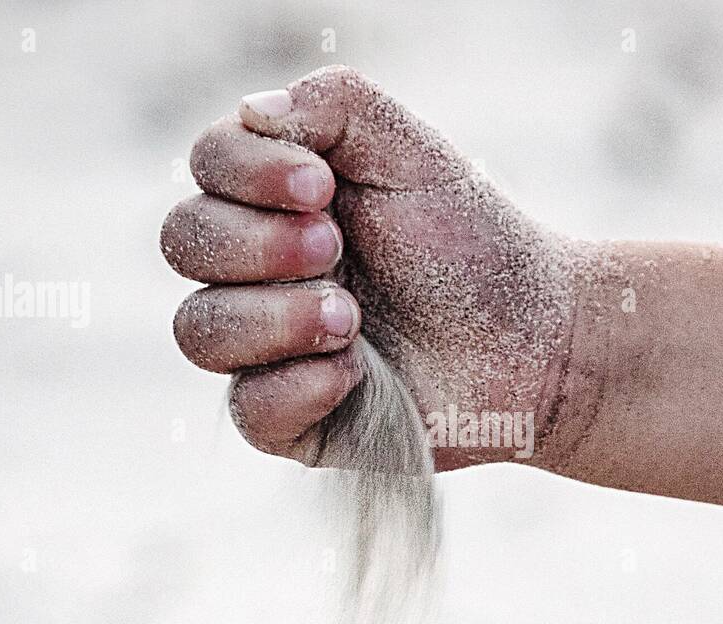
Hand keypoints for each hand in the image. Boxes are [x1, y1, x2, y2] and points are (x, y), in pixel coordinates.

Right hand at [160, 65, 581, 469]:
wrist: (536, 339)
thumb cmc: (473, 245)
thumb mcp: (410, 151)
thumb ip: (332, 104)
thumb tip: (250, 111)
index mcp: (276, 200)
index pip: (206, 166)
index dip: (247, 173)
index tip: (324, 188)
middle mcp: (258, 271)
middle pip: (185, 244)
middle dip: (258, 244)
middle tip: (336, 248)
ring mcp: (268, 349)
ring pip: (199, 330)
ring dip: (275, 316)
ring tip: (351, 317)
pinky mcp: (293, 420)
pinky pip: (248, 410)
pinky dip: (299, 385)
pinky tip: (356, 371)